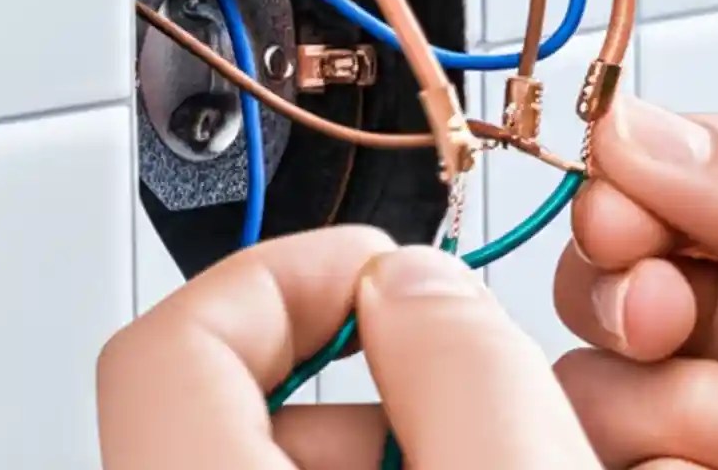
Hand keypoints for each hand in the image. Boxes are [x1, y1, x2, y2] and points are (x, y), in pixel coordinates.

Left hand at [98, 227, 610, 468]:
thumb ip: (468, 368)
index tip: (389, 268)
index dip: (291, 272)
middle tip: (508, 408)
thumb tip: (421, 288)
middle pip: (267, 413)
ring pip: (323, 467)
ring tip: (544, 459)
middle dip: (404, 382)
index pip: (173, 348)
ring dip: (438, 444)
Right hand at [553, 97, 717, 468]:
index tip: (626, 230)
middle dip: (625, 294)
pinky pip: (655, 464)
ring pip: (621, 378)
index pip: (675, 169)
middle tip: (671, 321)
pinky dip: (691, 466)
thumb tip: (636, 127)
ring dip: (688, 407)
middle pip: (620, 272)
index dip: (625, 193)